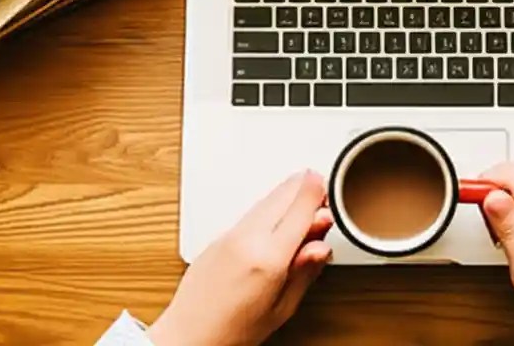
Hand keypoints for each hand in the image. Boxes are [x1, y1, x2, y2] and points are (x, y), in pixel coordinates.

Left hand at [147, 171, 332, 345]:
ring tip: (302, 205)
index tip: (325, 184)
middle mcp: (247, 240)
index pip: (299, 210)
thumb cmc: (232, 332)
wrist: (188, 336)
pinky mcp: (218, 237)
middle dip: (303, 189)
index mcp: (268, 259)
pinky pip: (250, 211)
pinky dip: (269, 207)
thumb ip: (304, 272)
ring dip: (286, 195)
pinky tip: (277, 217)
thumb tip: (321, 247)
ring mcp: (229, 235)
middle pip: (282, 195)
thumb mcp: (282, 309)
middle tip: (319, 196)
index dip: (315, 192)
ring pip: (265, 199)